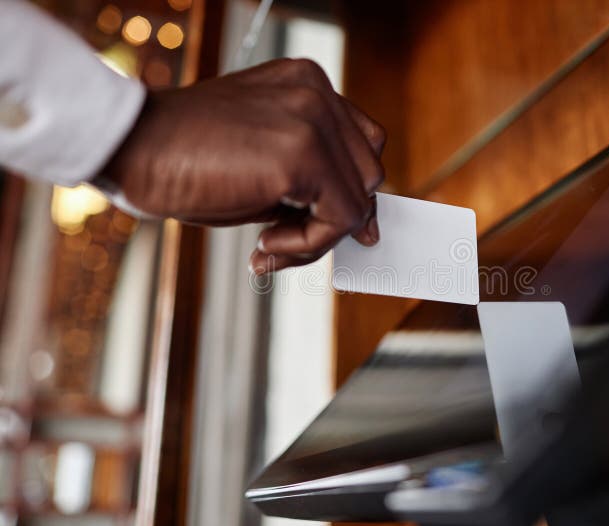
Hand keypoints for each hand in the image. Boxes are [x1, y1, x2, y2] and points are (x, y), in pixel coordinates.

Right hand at [101, 58, 385, 271]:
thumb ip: (310, 177)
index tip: (321, 225)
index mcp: (308, 84)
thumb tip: (359, 225)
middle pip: (369, 172)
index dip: (349, 190)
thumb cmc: (183, 156)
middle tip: (283, 239)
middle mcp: (317, 93)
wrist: (128, 147)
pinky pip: (339, 219)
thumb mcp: (261, 158)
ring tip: (269, 244)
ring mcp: (313, 119)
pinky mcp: (302, 154)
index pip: (362, 145)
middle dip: (334, 216)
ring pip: (359, 199)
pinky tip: (265, 247)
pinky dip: (309, 246)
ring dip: (319, 236)